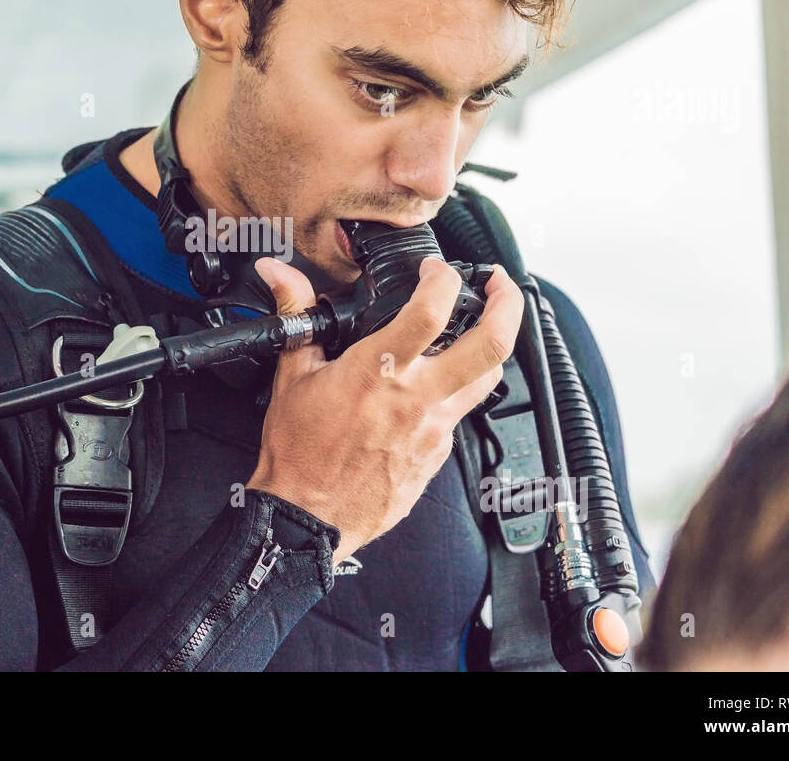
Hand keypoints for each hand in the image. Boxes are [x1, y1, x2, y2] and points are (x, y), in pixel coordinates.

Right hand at [247, 255, 522, 566]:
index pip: (432, 311)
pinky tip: (433, 387)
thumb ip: (298, 315)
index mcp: (378, 372)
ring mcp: (433, 430)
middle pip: (490, 345)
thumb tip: (280, 273)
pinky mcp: (437, 455)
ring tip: (482, 329)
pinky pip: (458, 415)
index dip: (442, 278)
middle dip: (507, 304)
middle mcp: (415, 399)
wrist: (307, 518)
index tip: (435, 270)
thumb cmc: (297, 453)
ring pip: (486, 380)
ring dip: (490, 348)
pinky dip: (453, 393)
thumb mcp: (292, 375)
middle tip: (501, 285)